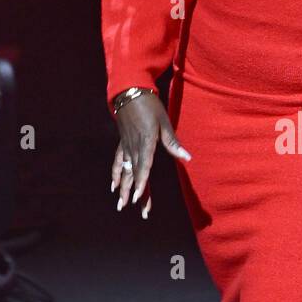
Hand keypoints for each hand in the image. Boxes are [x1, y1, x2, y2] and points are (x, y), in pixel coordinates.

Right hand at [111, 92, 190, 218]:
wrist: (130, 91)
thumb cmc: (150, 105)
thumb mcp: (164, 122)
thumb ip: (172, 142)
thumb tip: (187, 158)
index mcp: (146, 142)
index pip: (144, 166)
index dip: (142, 182)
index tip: (140, 197)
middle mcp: (134, 147)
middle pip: (134, 174)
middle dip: (135, 193)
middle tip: (137, 210)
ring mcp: (126, 146)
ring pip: (124, 171)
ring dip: (124, 188)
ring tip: (121, 205)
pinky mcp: (122, 143)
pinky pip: (117, 162)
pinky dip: (115, 174)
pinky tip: (114, 185)